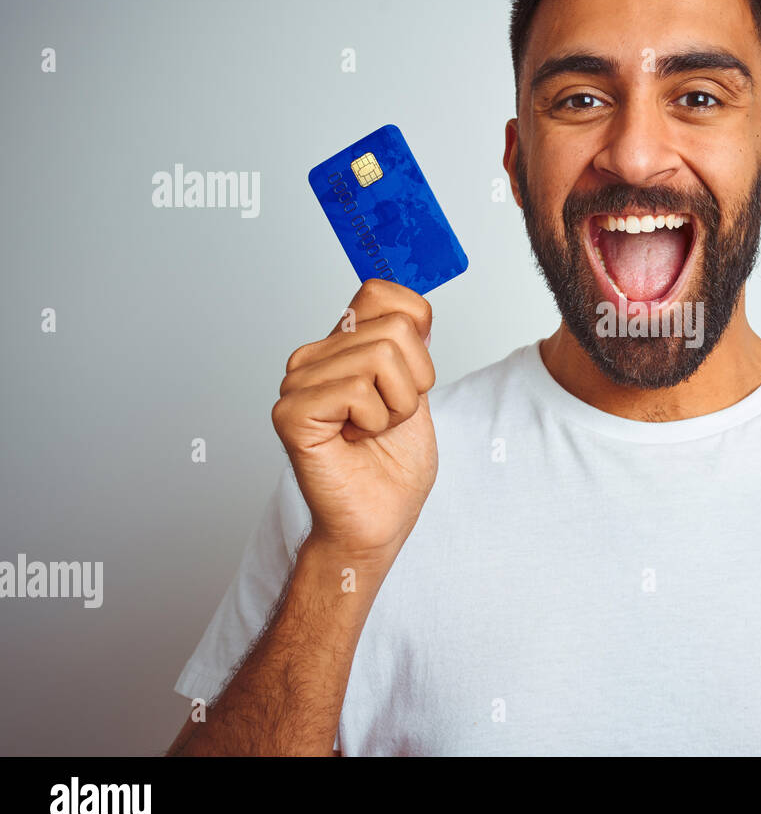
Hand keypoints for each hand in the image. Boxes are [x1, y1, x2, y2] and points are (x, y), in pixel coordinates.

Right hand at [271, 279, 437, 561]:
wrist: (376, 522)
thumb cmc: (391, 467)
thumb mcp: (415, 392)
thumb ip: (410, 348)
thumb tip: (415, 308)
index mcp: (341, 348)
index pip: (381, 291)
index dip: (415, 328)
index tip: (410, 377)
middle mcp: (313, 359)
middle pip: (396, 328)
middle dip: (414, 382)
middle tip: (388, 418)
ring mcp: (298, 384)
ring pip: (381, 356)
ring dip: (396, 406)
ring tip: (370, 431)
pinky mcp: (293, 413)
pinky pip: (357, 390)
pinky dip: (373, 421)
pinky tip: (353, 441)